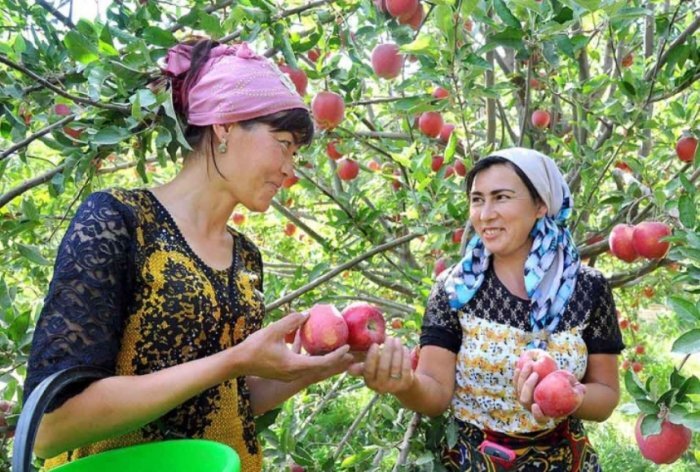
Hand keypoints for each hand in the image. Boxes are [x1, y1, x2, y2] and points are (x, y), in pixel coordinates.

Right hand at [236, 312, 353, 382]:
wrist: (238, 363)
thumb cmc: (254, 347)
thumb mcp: (273, 330)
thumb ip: (290, 321)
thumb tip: (306, 313)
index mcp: (294, 366)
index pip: (322, 363)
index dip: (336, 355)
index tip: (346, 347)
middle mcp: (295, 373)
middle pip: (321, 368)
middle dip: (336, 361)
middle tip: (351, 353)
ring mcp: (290, 374)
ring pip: (313, 367)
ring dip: (325, 359)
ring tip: (337, 349)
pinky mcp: (286, 371)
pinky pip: (303, 363)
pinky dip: (310, 355)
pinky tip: (311, 342)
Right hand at [348, 337, 412, 393]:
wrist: (399, 383)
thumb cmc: (381, 371)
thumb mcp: (371, 369)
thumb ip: (361, 366)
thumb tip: (349, 365)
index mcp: (370, 382)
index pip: (369, 370)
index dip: (372, 357)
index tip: (375, 344)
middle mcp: (381, 387)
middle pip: (383, 368)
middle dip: (387, 350)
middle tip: (389, 338)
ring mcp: (394, 386)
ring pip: (396, 366)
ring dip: (397, 350)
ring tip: (396, 340)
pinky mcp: (406, 383)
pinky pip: (406, 368)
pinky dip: (405, 356)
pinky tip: (404, 348)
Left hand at [514, 365, 583, 423]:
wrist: (557, 389)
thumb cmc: (568, 393)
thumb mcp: (576, 393)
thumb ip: (580, 392)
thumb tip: (582, 389)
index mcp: (546, 415)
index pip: (540, 419)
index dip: (536, 414)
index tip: (535, 406)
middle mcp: (533, 410)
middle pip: (525, 401)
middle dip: (528, 387)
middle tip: (536, 374)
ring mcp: (525, 400)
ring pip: (518, 391)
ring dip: (522, 377)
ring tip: (530, 364)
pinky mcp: (521, 391)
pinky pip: (516, 384)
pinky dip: (517, 376)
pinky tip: (520, 366)